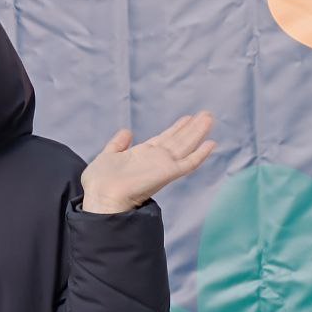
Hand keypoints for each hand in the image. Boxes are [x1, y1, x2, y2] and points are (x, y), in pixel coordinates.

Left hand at [80, 111, 216, 213]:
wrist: (102, 198)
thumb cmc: (100, 182)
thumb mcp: (107, 156)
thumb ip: (117, 144)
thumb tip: (127, 131)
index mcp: (141, 155)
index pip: (164, 139)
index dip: (176, 128)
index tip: (187, 118)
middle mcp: (155, 159)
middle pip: (178, 140)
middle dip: (192, 128)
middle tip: (207, 114)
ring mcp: (163, 166)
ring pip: (185, 146)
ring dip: (198, 132)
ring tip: (209, 118)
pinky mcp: (168, 174)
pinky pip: (188, 163)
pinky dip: (200, 154)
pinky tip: (211, 143)